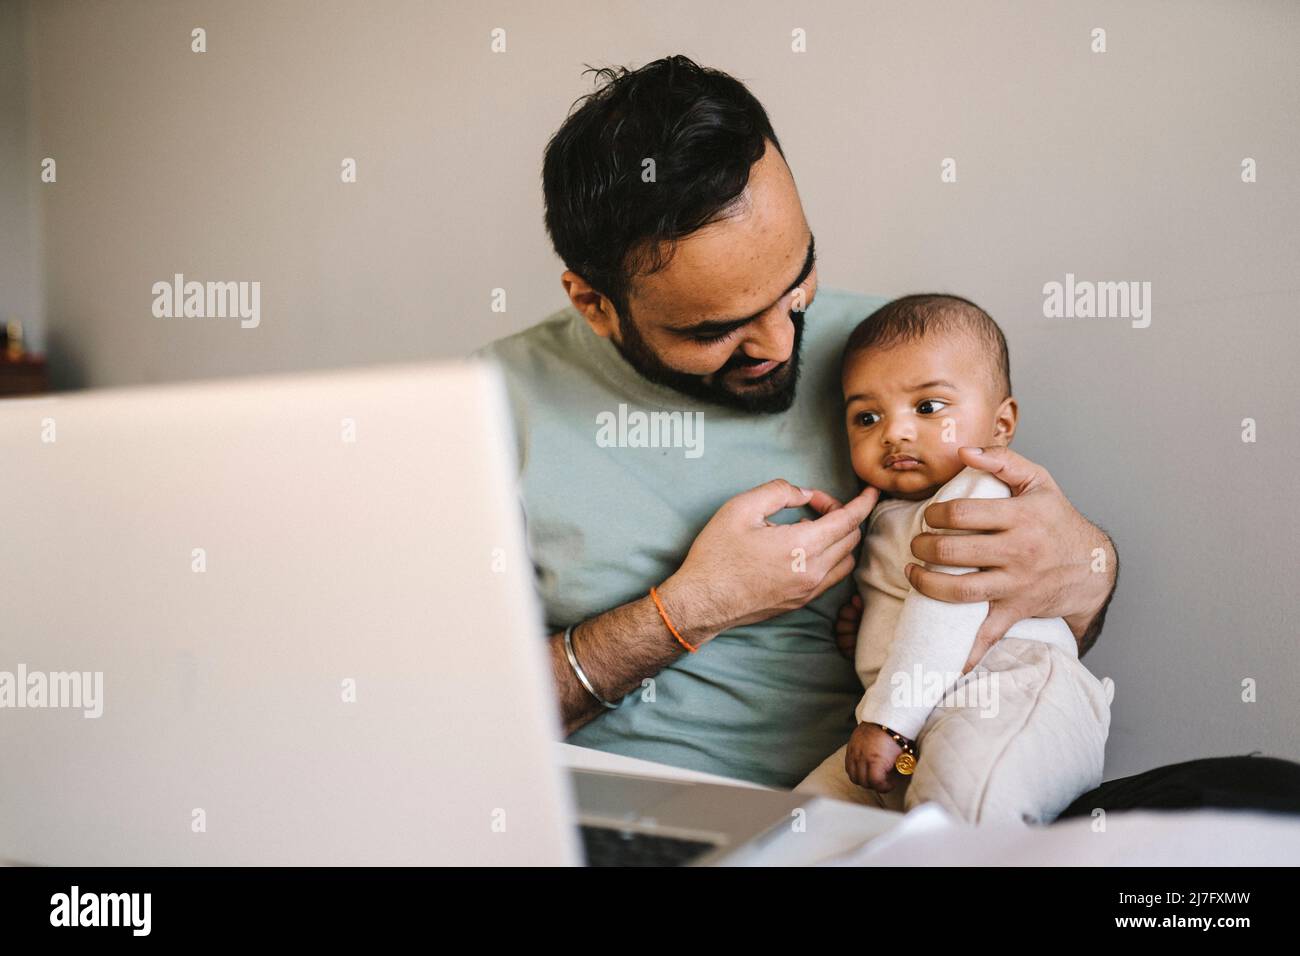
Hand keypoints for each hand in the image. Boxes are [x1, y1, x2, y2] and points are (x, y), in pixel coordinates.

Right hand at [657, 479, 877, 646]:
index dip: (864, 502)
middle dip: (843, 514)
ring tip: (814, 525)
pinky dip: (833, 557)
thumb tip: (804, 494)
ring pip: (846, 560)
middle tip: (815, 503)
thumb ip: (778, 492)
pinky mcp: (801, 602)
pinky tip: (809, 548)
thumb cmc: (716, 555)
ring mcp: (809, 590)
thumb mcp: (741, 508)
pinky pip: (833, 577)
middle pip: (851, 538)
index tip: (871, 491)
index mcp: (802, 545)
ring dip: (841, 538)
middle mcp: (814, 571)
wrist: (701, 602)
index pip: (849, 520)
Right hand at [845, 722, 903, 791]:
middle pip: (864, 782)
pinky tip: (865, 768)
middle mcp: (862, 758)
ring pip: (854, 777)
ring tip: (873, 776)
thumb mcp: (900, 754)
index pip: (876, 783)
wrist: (883, 717)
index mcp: (876, 760)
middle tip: (884, 781)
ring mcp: (854, 753)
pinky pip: (848, 767)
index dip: (885, 787)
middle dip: (875, 785)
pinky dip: (855, 771)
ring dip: (863, 780)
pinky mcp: (850, 748)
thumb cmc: (895, 735)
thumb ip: (895, 769)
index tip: (892, 783)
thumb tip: (895, 779)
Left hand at [905, 446, 1116, 671]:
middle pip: (953, 551)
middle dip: (923, 547)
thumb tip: (964, 451)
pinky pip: (988, 633)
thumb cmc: (1057, 519)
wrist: (1092, 566)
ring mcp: (1016, 584)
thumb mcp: (1038, 481)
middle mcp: (1018, 551)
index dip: (935, 514)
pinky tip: (944, 660)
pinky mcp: (1015, 609)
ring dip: (926, 584)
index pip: (962, 513)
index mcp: (1020, 516)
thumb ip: (1002, 460)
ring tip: (912, 574)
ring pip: (960, 589)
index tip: (928, 517)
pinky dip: (967, 651)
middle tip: (916, 545)